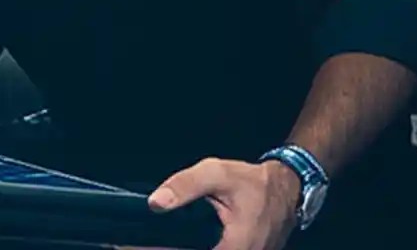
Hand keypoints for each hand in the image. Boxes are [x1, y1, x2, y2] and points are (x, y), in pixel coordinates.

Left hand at [122, 158, 300, 249]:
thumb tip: (155, 202)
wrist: (287, 189)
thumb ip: (186, 186)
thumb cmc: (252, 183)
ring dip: (175, 249)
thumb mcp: (217, 173)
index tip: (131, 247)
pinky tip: (167, 243)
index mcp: (236, 249)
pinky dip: (188, 248)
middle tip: (130, 246)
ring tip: (143, 245)